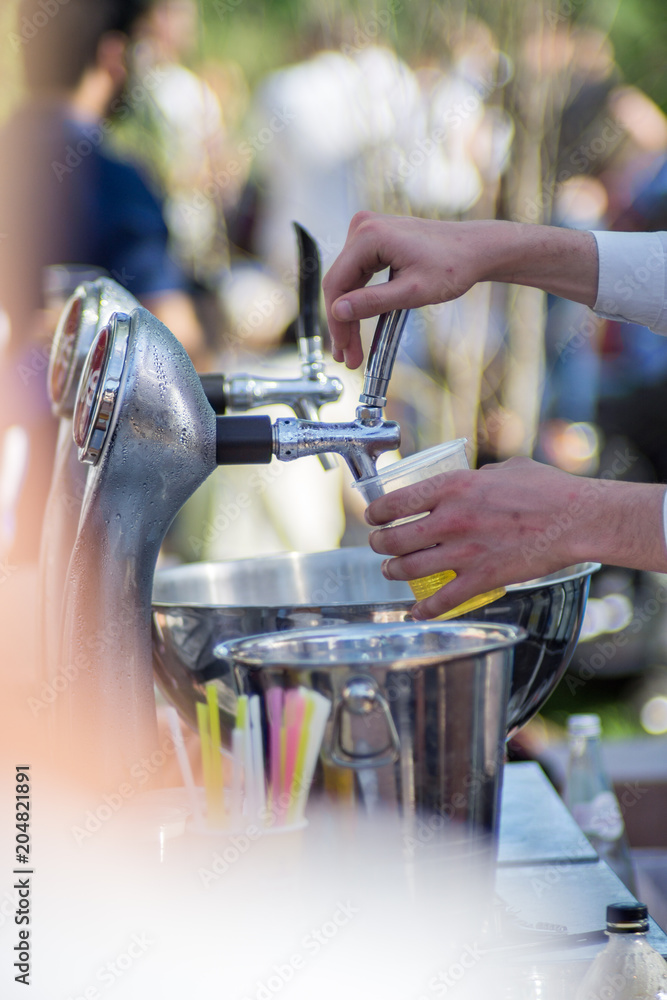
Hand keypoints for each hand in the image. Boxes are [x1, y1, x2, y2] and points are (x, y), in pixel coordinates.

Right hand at [322, 212, 489, 368]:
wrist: (476, 249)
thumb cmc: (453, 266)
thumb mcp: (412, 292)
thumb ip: (373, 302)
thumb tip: (338, 312)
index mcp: (368, 236)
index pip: (336, 284)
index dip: (337, 322)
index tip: (343, 350)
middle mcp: (363, 227)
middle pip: (340, 284)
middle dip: (343, 322)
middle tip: (347, 356)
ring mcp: (369, 230)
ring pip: (348, 281)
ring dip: (349, 314)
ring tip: (352, 347)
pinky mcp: (376, 238)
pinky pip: (359, 273)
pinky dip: (360, 298)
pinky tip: (360, 322)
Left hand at [363, 457, 665, 618]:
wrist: (577, 519)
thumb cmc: (548, 490)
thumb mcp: (504, 470)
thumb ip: (478, 477)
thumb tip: (469, 482)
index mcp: (453, 487)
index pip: (395, 502)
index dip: (375, 513)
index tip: (372, 517)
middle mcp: (451, 519)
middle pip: (393, 539)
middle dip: (379, 545)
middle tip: (379, 546)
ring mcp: (464, 551)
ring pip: (408, 569)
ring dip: (393, 572)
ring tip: (391, 570)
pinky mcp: (482, 578)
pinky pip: (442, 600)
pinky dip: (424, 609)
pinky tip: (416, 611)